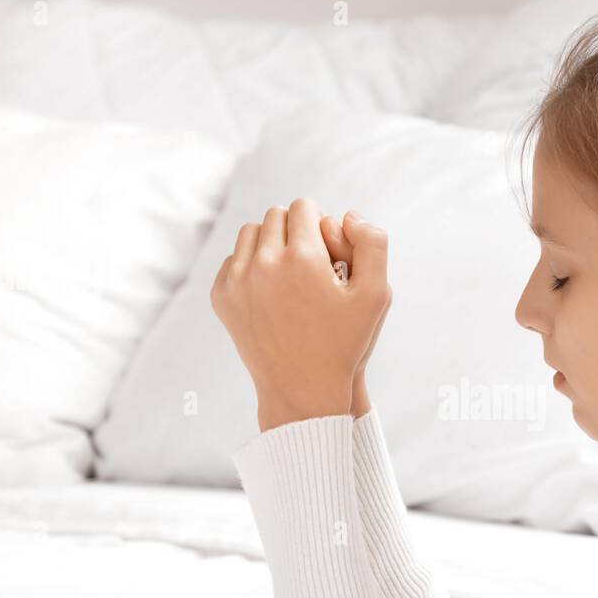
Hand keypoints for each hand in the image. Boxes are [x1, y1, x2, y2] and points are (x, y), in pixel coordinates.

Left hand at [211, 198, 390, 429]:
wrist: (302, 389)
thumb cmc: (344, 344)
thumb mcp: (376, 296)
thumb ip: (373, 244)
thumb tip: (348, 214)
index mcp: (302, 259)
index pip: (304, 208)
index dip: (321, 223)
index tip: (328, 249)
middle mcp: (264, 264)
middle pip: (276, 216)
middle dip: (295, 229)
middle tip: (312, 259)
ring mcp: (237, 281)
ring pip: (251, 233)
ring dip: (271, 242)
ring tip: (291, 269)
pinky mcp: (221, 296)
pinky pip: (234, 260)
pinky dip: (251, 265)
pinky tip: (272, 288)